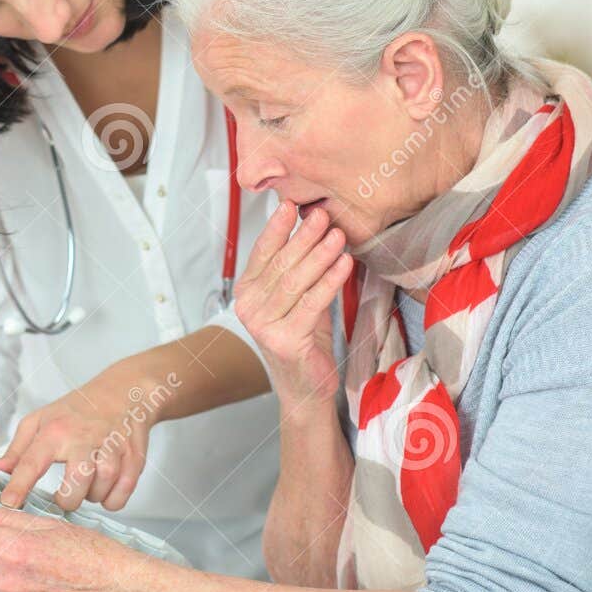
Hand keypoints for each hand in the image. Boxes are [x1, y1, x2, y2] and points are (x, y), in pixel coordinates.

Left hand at [0, 373, 163, 511]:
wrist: (124, 392)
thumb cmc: (77, 410)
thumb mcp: (39, 422)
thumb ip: (16, 452)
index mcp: (55, 431)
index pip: (31, 462)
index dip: (18, 485)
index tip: (8, 503)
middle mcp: (84, 438)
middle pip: (76, 482)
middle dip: (68, 499)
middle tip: (64, 496)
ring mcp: (112, 447)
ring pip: (102, 488)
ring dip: (92, 497)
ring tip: (86, 487)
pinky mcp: (134, 456)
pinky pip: (123, 492)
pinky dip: (112, 499)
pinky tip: (104, 489)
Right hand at [232, 200, 353, 407]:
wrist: (306, 386)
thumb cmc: (303, 338)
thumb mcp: (297, 298)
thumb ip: (298, 269)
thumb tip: (312, 226)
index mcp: (246, 293)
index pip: (261, 253)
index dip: (276, 228)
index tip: (291, 205)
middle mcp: (248, 308)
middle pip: (280, 265)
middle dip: (303, 237)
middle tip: (322, 215)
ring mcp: (264, 326)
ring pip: (295, 282)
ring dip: (319, 255)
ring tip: (337, 235)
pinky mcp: (285, 341)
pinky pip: (312, 303)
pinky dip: (330, 281)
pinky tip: (345, 264)